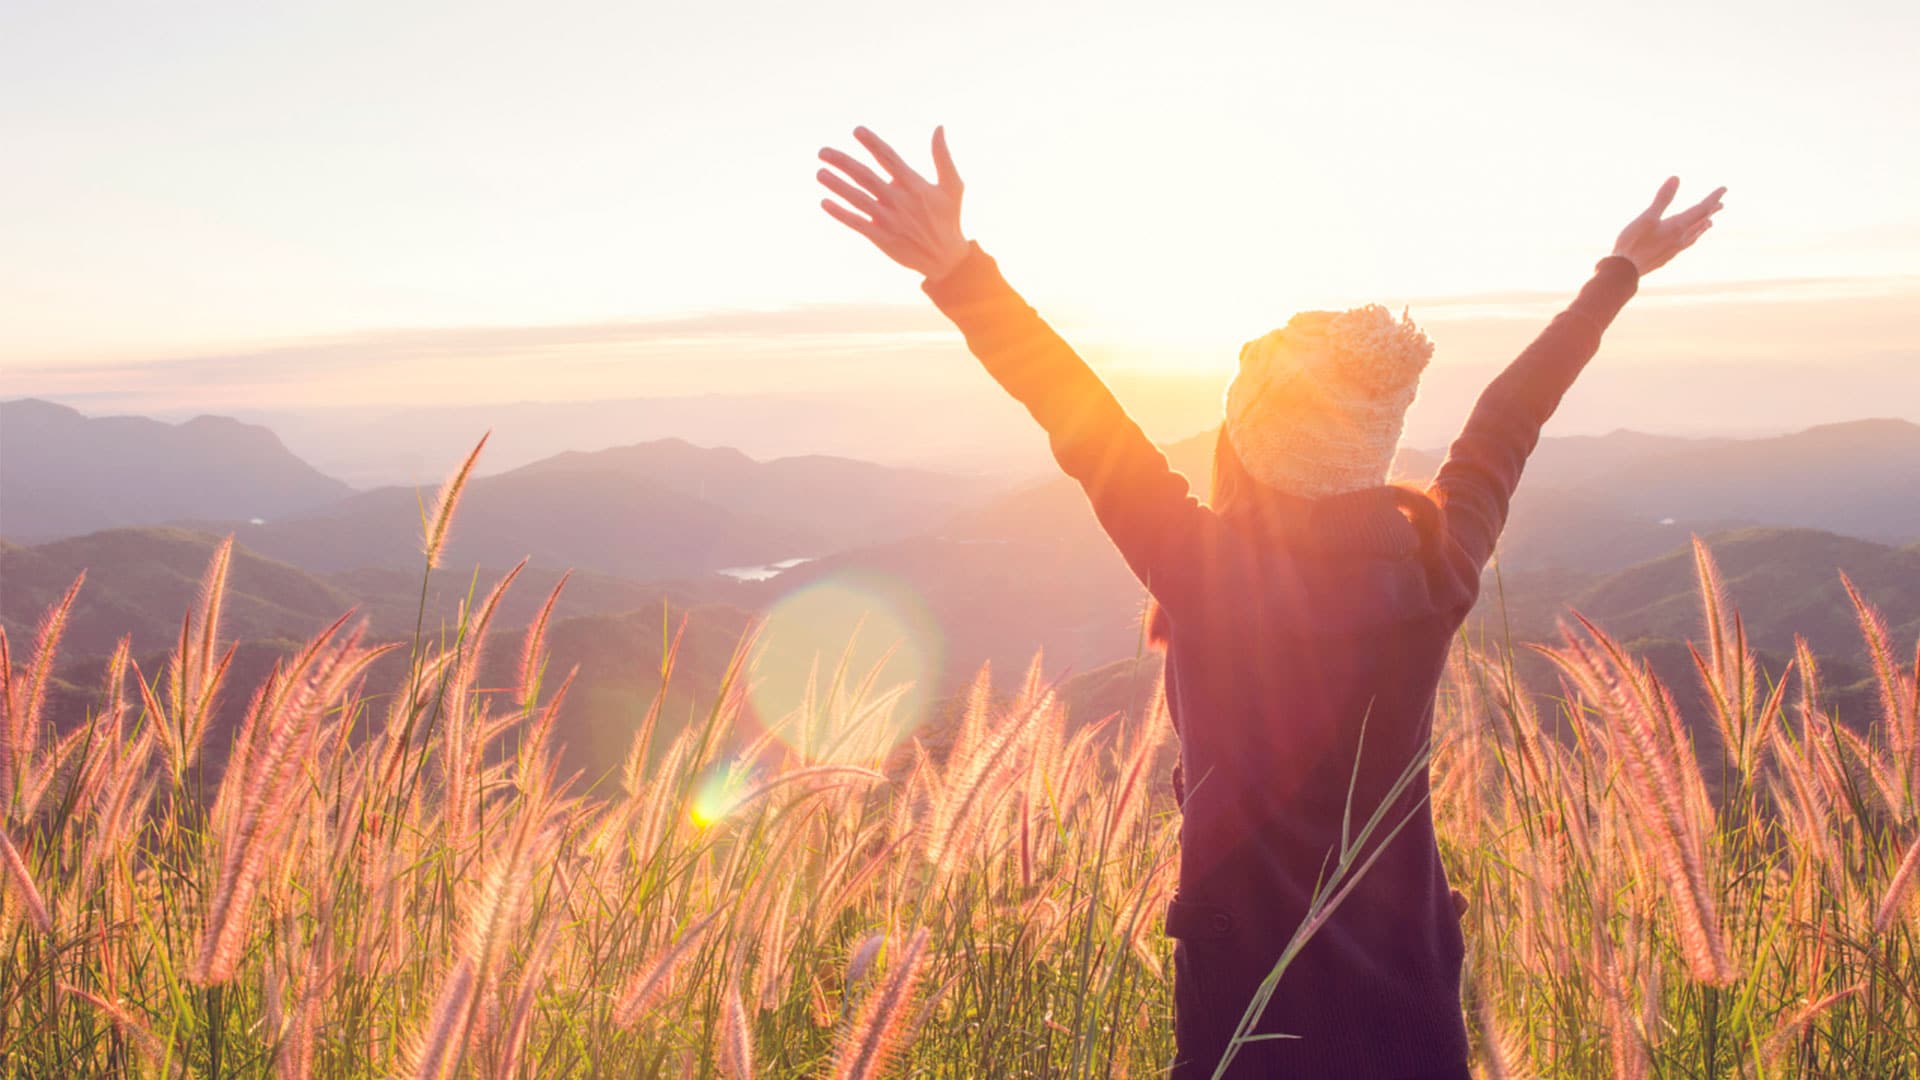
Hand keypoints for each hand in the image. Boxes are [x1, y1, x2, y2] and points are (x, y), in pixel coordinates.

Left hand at [818, 126, 970, 280]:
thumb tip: (939, 127)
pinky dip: (840, 213)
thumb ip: (942, 156)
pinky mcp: (882, 238)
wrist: (946, 258)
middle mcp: (899, 200)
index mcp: (914, 185)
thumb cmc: (949, 218)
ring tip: (819, 172)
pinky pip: (857, 223)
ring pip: (857, 198)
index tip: (856, 131)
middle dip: (842, 162)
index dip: (872, 143)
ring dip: (837, 185)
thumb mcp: (952, 185)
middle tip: (822, 152)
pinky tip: (825, 202)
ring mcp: (889, 219)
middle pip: (865, 176)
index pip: (889, 158)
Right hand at [1612, 177, 1726, 274]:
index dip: (1713, 198)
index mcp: (1677, 227)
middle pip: (1701, 222)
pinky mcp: (1666, 257)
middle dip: (1711, 211)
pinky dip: (1692, 238)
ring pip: (1694, 235)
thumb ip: (1662, 199)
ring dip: (1703, 226)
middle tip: (1721, 204)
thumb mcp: (1647, 217)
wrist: (1625, 271)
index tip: (1724, 189)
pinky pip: (1686, 244)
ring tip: (1709, 223)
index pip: (1701, 209)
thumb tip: (1676, 178)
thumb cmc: (1633, 243)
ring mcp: (1674, 249)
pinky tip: (1686, 241)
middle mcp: (1680, 238)